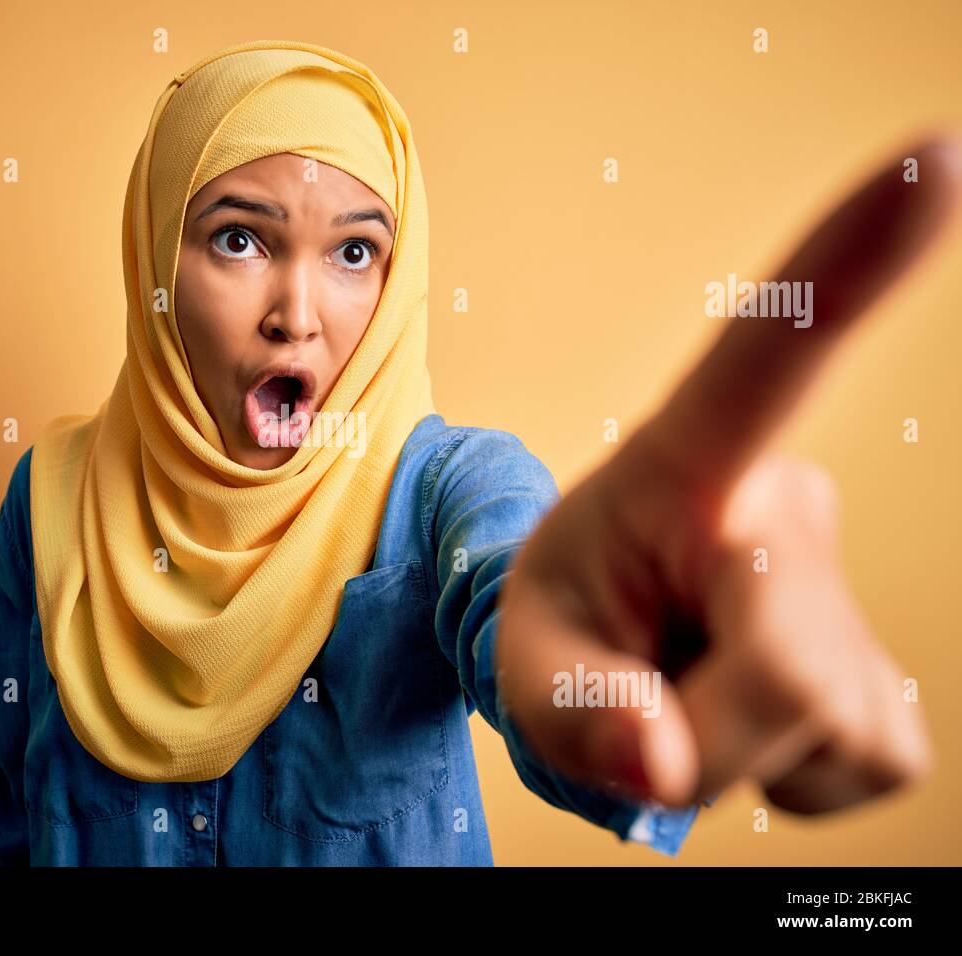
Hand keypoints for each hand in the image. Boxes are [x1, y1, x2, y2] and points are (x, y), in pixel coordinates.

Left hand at [494, 134, 960, 813]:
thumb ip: (571, 714)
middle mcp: (787, 507)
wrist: (606, 652)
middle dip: (696, 731)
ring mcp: (852, 590)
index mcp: (684, 467)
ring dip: (731, 749)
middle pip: (781, 674)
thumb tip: (666, 765)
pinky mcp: (890, 681)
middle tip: (642, 693)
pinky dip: (780, 771)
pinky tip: (742, 720)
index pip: (764, 360)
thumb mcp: (525, 662)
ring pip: (819, 727)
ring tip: (684, 690)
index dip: (845, 266)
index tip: (930, 159)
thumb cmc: (563, 623)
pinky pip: (853, 764)